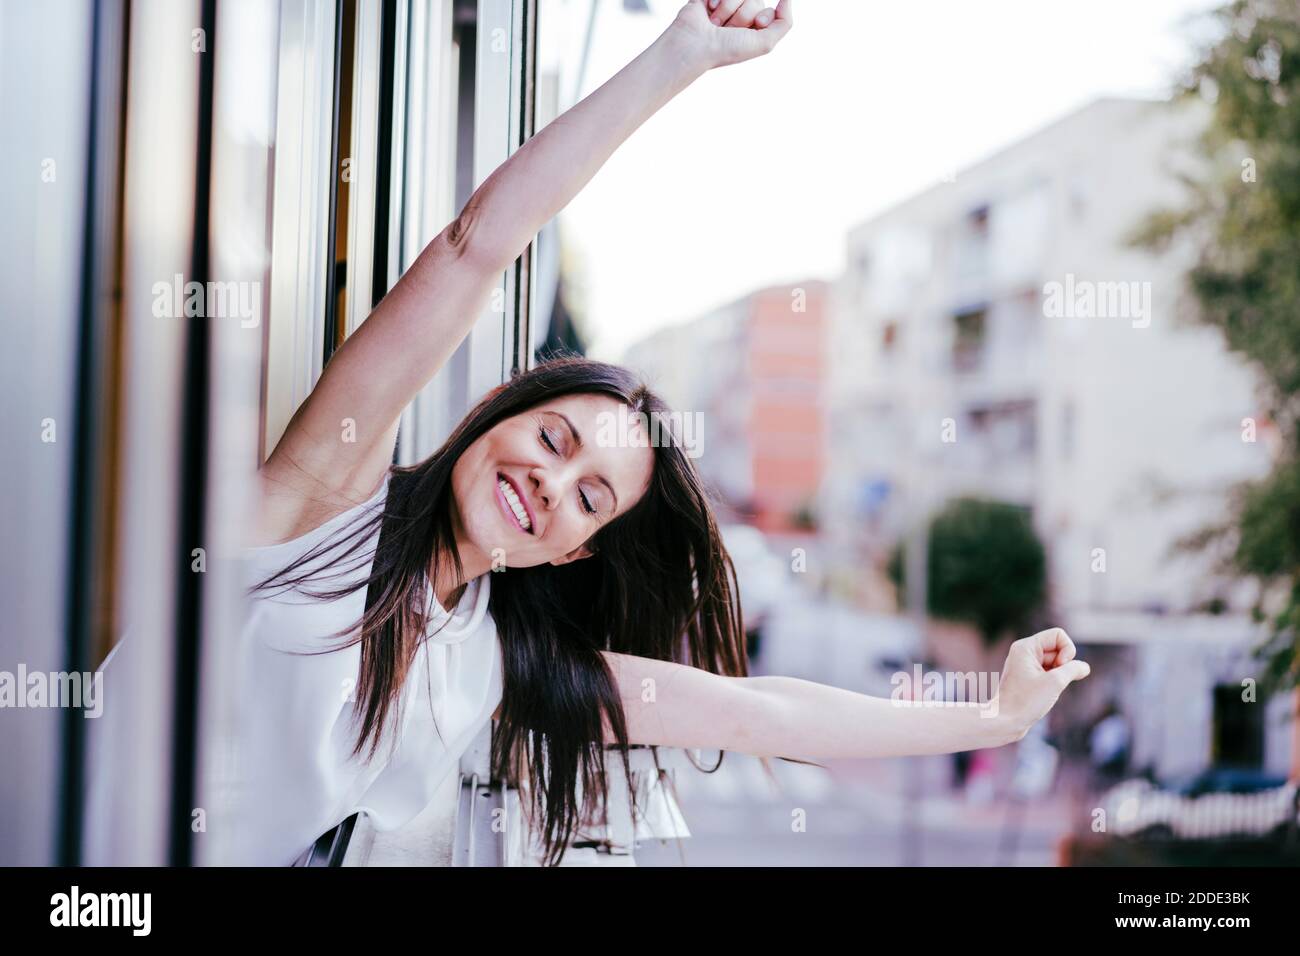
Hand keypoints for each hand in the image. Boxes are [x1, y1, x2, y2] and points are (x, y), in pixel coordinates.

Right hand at [665, 0, 792, 70]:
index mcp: (754, 29)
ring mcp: (726, 4)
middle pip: (755, 0)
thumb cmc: (726, 50)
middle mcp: (741, 15)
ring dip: (728, 8)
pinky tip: (708, 11)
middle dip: (742, 15)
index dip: (761, 18)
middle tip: (727, 30)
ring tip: (715, 22)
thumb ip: (784, 23)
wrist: (694, 45)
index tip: (752, 28)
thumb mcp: (764, 43)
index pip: (769, 11)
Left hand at [991, 628, 1090, 739]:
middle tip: (1052, 682)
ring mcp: (1026, 666)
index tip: (1059, 667)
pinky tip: (1044, 696)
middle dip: (1063, 666)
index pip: (1058, 635)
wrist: (1005, 722)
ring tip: (1045, 691)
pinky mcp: (1029, 678)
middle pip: (1058, 649)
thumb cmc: (1026, 701)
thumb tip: (1084, 667)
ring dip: (1059, 676)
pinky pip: (1050, 674)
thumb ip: (1073, 669)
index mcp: (1026, 647)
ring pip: (1056, 663)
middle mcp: (1024, 652)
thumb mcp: (1055, 682)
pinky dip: (1054, 683)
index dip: (1067, 650)